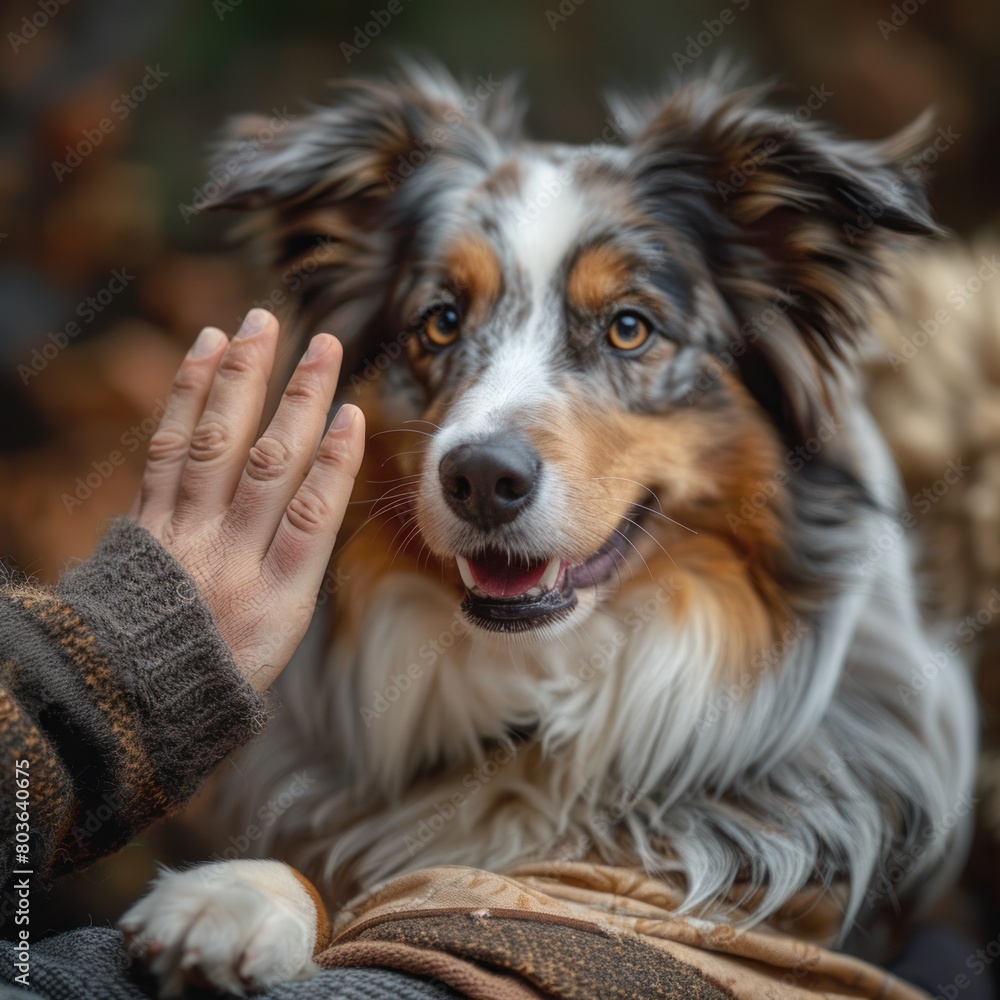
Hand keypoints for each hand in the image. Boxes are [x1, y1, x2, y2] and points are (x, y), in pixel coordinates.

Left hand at [132, 309, 363, 690]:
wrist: (129, 688)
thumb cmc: (220, 664)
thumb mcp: (280, 636)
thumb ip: (300, 565)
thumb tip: (324, 496)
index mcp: (276, 597)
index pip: (311, 517)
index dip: (334, 463)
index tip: (352, 412)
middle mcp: (229, 557)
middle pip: (267, 467)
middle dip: (298, 401)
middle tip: (322, 342)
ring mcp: (183, 533)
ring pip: (214, 446)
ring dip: (239, 381)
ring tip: (257, 326)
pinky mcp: (147, 517)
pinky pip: (167, 449)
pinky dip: (187, 397)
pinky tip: (204, 354)